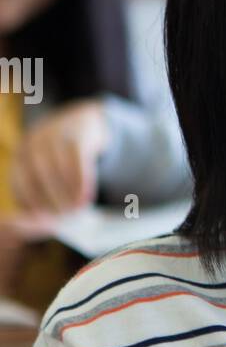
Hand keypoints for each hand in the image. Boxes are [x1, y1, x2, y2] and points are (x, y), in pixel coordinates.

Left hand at [10, 99, 109, 214]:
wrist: (84, 123)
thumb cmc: (63, 160)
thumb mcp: (47, 170)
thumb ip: (41, 195)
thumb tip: (38, 223)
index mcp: (20, 154)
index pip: (18, 181)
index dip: (29, 203)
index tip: (41, 220)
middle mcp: (33, 142)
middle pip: (35, 175)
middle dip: (48, 200)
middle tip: (61, 219)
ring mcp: (54, 136)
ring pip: (56, 168)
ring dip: (65, 193)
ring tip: (75, 211)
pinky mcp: (77, 135)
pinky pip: (76, 161)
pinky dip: (81, 182)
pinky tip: (86, 198)